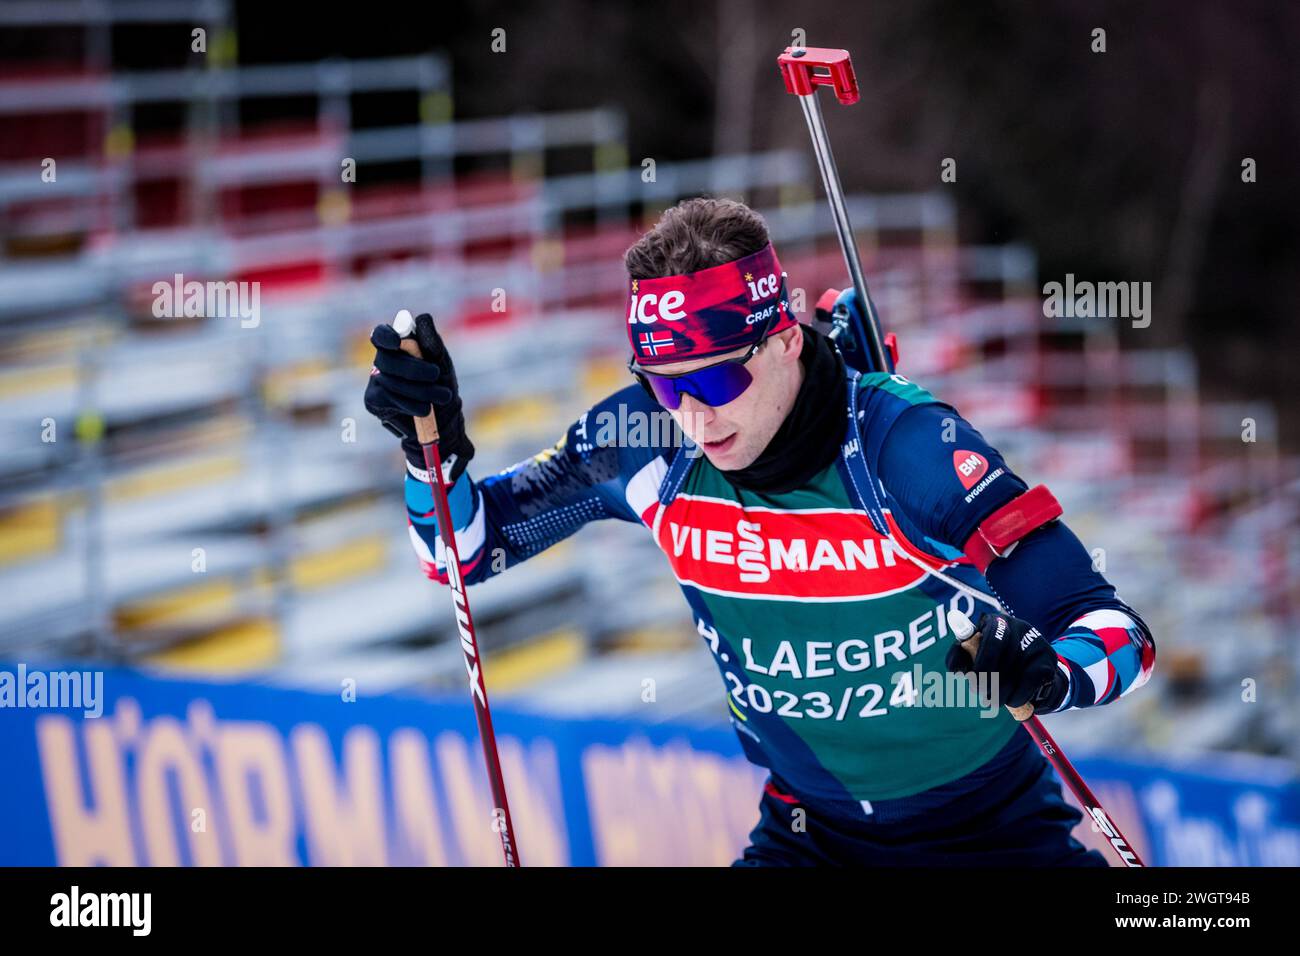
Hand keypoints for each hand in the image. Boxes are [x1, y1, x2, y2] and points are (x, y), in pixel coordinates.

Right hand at [364, 311, 474, 481]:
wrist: (444, 425)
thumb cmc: (442, 388)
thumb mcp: (443, 364)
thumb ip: (432, 342)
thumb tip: (422, 318)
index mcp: (398, 346)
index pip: (381, 334)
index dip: (386, 336)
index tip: (397, 342)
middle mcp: (383, 361)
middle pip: (387, 358)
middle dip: (414, 368)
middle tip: (436, 375)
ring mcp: (376, 380)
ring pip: (390, 380)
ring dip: (419, 389)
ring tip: (442, 396)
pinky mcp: (374, 400)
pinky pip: (388, 397)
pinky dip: (409, 403)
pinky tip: (424, 410)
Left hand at [946, 611, 1067, 716]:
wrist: (1039, 673)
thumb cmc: (1002, 664)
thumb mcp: (981, 657)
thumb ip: (964, 658)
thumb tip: (956, 669)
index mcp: (993, 622)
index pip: (973, 634)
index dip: (966, 658)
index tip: (966, 677)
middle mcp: (1014, 624)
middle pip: (991, 649)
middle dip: (982, 676)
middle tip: (980, 692)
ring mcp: (1033, 639)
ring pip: (1008, 669)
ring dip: (998, 692)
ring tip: (994, 701)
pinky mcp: (1047, 657)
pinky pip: (1027, 681)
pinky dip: (1016, 696)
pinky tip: (1012, 701)